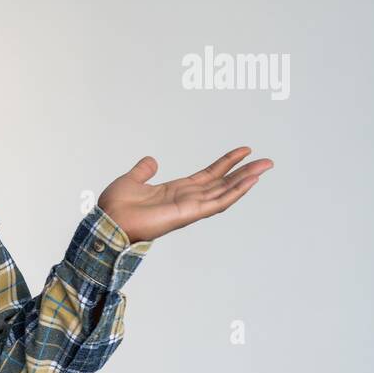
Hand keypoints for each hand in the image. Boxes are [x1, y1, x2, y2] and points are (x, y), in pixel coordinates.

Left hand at [96, 147, 273, 243]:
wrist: (107, 221)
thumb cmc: (116, 207)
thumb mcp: (132, 180)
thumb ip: (144, 171)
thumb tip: (152, 161)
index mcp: (176, 191)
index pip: (208, 175)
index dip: (225, 163)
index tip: (243, 151)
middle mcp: (186, 199)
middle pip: (222, 183)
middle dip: (244, 172)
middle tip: (266, 161)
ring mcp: (189, 207)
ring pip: (225, 192)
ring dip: (246, 180)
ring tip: (264, 167)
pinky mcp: (188, 214)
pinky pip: (216, 202)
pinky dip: (234, 192)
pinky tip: (249, 182)